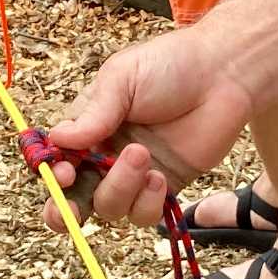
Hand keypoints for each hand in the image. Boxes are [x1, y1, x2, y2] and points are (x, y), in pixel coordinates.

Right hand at [38, 28, 254, 232]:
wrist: (223, 74)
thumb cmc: (169, 65)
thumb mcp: (122, 78)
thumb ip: (93, 113)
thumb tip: (58, 140)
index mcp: (88, 125)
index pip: (58, 159)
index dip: (53, 174)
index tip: (65, 172)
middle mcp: (106, 153)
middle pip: (75, 197)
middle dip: (66, 211)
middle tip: (72, 211)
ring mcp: (135, 174)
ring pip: (110, 207)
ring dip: (119, 189)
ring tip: (142, 156)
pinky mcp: (164, 188)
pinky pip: (144, 214)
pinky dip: (147, 202)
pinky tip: (160, 177)